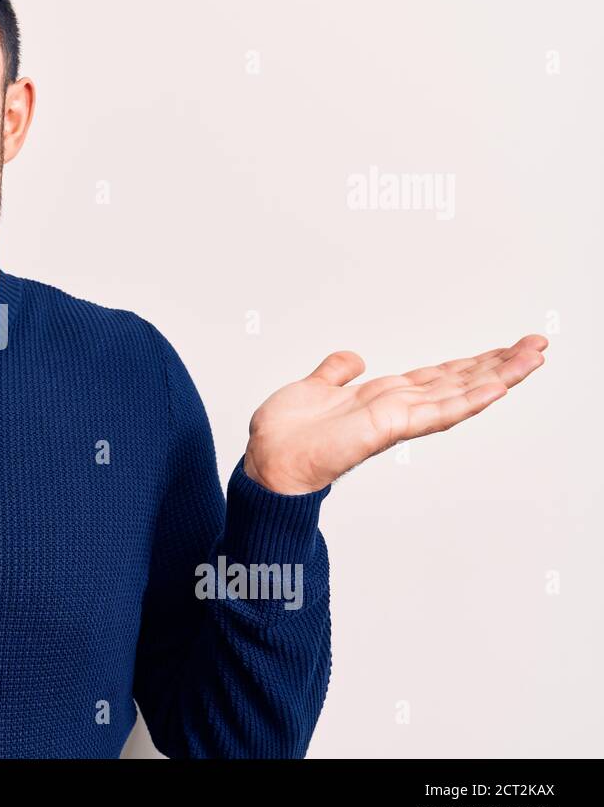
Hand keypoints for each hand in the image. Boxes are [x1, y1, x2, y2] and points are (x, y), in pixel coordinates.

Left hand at [243, 335, 548, 494]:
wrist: (267, 462)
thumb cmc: (286, 436)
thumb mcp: (313, 389)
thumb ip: (335, 373)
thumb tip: (355, 358)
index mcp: (382, 397)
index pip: (438, 376)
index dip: (472, 362)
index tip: (506, 346)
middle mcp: (396, 408)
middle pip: (459, 382)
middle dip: (499, 364)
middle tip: (539, 343)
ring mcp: (397, 420)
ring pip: (458, 395)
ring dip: (499, 376)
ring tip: (535, 356)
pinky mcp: (389, 429)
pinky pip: (436, 414)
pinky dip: (468, 400)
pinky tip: (498, 386)